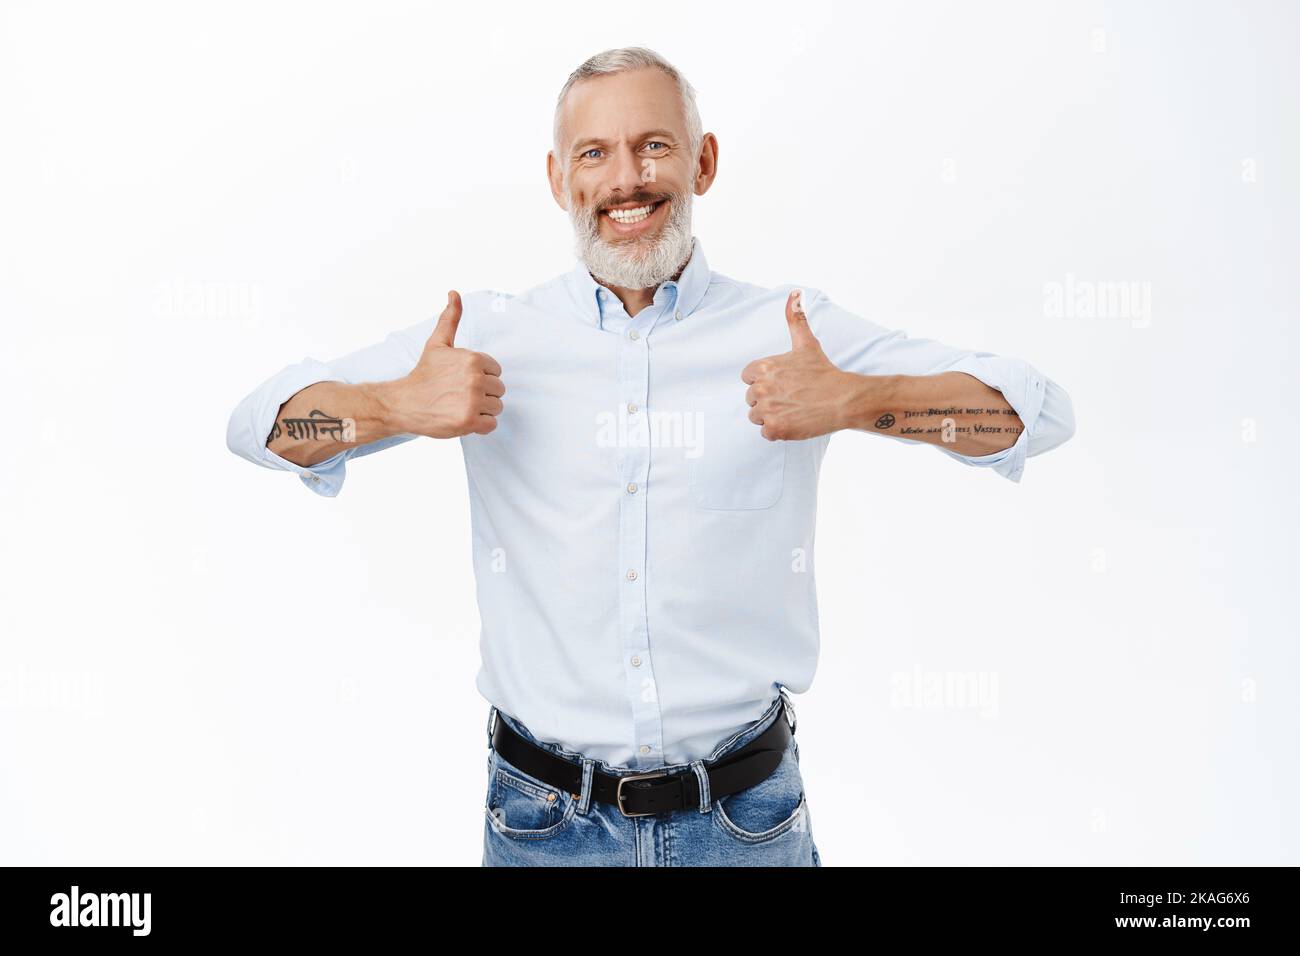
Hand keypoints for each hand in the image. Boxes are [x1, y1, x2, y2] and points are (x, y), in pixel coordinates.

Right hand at [388, 291, 504, 437]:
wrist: (404, 403)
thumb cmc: (423, 375)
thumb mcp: (437, 343)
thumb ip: (450, 318)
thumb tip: (454, 293)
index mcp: (473, 359)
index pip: (496, 371)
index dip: (481, 377)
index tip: (461, 381)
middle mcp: (475, 378)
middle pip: (499, 390)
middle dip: (483, 394)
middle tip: (459, 395)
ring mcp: (473, 401)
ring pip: (497, 407)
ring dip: (482, 410)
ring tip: (460, 406)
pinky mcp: (469, 421)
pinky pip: (491, 425)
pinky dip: (480, 426)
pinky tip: (462, 418)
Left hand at [740, 289, 857, 440]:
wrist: (844, 399)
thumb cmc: (824, 371)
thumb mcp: (806, 343)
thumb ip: (795, 319)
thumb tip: (794, 293)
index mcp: (763, 368)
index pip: (747, 378)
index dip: (764, 381)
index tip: (783, 382)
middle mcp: (761, 389)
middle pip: (751, 399)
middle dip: (768, 400)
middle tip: (792, 396)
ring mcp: (767, 410)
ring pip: (757, 416)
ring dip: (772, 416)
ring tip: (794, 408)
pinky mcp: (776, 429)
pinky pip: (766, 433)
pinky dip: (780, 430)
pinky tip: (796, 421)